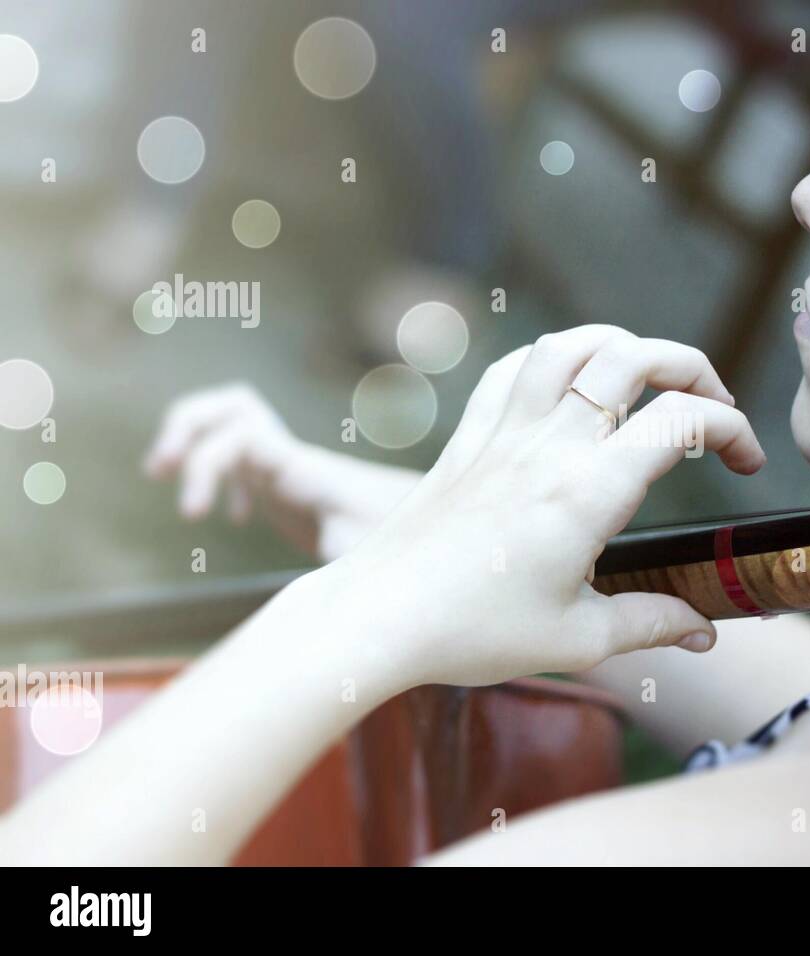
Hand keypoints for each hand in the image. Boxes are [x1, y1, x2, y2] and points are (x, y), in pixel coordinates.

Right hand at [143, 383, 420, 560]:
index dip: (206, 464)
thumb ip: (340, 566)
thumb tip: (323, 600)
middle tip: (159, 469)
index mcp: (306, 471)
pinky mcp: (294, 485)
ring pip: (233, 422)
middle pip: (230, 406)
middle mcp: (295, 459)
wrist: (445, 532)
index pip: (244, 438)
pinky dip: (222, 475)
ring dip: (192, 440)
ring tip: (162, 474)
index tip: (193, 515)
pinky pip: (246, 457)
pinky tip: (236, 520)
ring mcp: (293, 468)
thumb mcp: (368, 561)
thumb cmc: (408, 549)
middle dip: (185, 428)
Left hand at [318, 325, 765, 688]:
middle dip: (691, 366)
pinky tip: (569, 382)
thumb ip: (652, 623)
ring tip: (648, 375)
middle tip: (712, 405)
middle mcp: (549, 446)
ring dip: (621, 345)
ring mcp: (505, 433)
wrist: (379, 618)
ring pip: (571, 345)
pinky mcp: (470, 437)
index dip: (732, 429)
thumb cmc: (472, 632)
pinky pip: (515, 368)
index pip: (681, 421)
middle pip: (633, 357)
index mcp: (587, 491)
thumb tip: (703, 631)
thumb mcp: (578, 640)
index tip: (745, 463)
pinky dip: (555, 358)